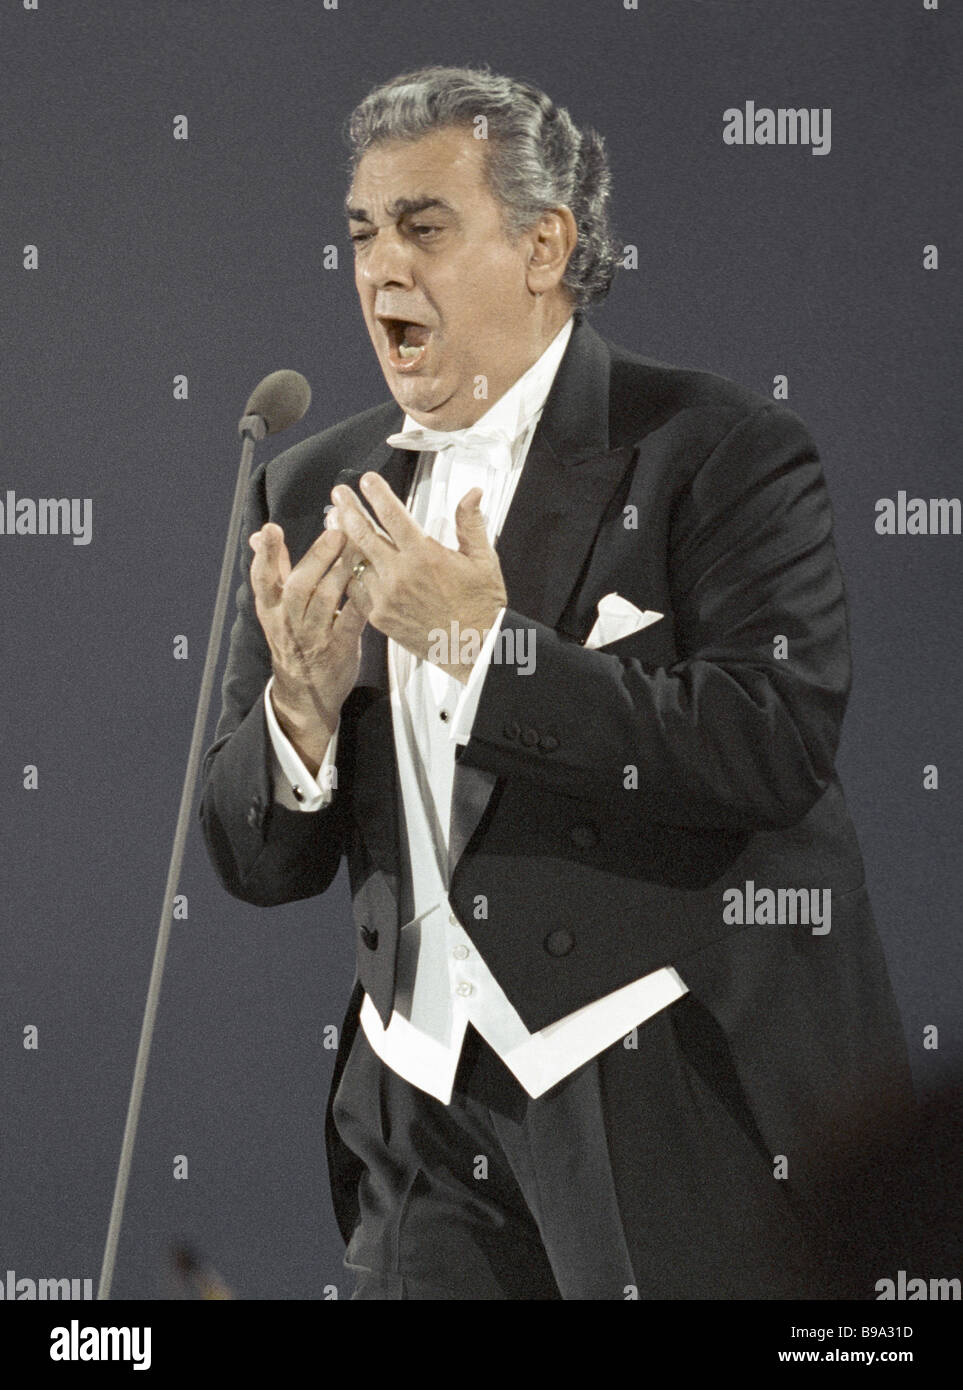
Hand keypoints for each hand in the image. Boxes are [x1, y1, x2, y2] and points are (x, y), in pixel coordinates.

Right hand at [248, 521, 367, 771]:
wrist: (305, 694)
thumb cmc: (294, 639)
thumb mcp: (277, 608)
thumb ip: (273, 570)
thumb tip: (259, 535)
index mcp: (271, 609)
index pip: (262, 579)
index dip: (265, 554)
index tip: (271, 529)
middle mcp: (288, 622)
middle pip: (298, 586)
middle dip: (317, 556)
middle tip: (336, 530)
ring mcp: (314, 636)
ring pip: (325, 600)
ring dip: (342, 572)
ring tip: (359, 547)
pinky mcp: (339, 648)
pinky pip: (351, 621)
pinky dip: (361, 600)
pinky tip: (373, 580)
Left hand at [329, 472, 506, 682]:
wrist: (475, 649)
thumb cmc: (481, 607)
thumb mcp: (483, 560)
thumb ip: (471, 523)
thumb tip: (473, 493)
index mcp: (424, 555)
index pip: (393, 515)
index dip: (377, 493)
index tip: (367, 480)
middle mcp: (400, 574)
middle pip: (363, 533)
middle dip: (348, 510)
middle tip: (339, 495)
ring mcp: (386, 597)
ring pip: (354, 562)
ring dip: (343, 540)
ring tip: (334, 523)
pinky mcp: (379, 617)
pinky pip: (356, 590)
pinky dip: (348, 574)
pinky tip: (344, 562)